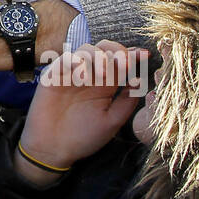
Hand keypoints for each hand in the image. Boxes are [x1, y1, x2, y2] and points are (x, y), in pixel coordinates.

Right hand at [16, 41, 146, 185]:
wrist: (53, 148)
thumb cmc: (83, 137)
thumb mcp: (112, 122)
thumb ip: (127, 102)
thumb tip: (140, 81)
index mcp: (106, 85)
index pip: (121, 63)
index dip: (133, 55)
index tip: (145, 55)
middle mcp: (90, 75)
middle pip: (105, 49)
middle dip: (117, 51)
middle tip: (124, 63)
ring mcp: (71, 73)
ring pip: (86, 50)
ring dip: (98, 57)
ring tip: (102, 74)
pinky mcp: (54, 75)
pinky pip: (65, 59)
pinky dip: (75, 61)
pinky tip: (81, 74)